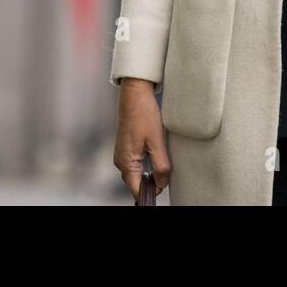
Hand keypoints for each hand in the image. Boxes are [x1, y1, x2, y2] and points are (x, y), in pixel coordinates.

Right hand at [113, 78, 170, 199]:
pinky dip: (146, 164)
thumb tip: (161, 184)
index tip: (163, 187)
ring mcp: (121, 154)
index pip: (137, 190)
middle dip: (151, 182)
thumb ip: (160, 167)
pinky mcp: (125, 147)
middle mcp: (120, 161)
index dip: (151, 192)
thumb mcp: (157, 142)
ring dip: (149, 173)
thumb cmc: (144, 114)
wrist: (134, 94)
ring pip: (137, 173)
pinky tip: (155, 154)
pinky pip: (136, 163)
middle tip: (166, 173)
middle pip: (137, 183)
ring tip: (162, 162)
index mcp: (126, 162)